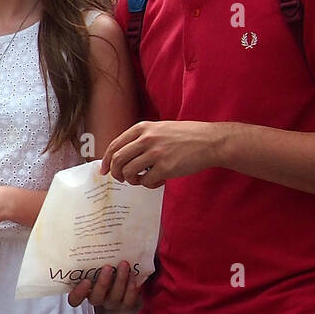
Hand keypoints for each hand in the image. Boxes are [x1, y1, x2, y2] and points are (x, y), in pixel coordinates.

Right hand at [67, 261, 142, 310]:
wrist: (123, 276)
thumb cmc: (104, 265)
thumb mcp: (95, 262)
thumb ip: (90, 257)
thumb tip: (90, 236)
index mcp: (85, 290)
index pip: (74, 299)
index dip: (78, 293)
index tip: (86, 280)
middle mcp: (97, 298)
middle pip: (96, 298)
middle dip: (102, 283)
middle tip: (107, 267)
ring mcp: (111, 302)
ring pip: (114, 298)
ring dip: (120, 281)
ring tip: (124, 264)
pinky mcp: (125, 304)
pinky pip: (128, 300)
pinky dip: (131, 288)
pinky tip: (132, 275)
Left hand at [103, 119, 222, 186]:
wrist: (210, 141)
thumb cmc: (186, 136)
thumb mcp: (160, 129)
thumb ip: (141, 138)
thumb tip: (121, 157)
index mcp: (143, 128)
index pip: (115, 145)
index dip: (106, 160)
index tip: (104, 171)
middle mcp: (146, 139)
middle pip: (118, 161)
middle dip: (116, 173)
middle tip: (121, 179)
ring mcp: (155, 153)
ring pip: (129, 173)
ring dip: (133, 180)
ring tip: (143, 179)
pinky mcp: (165, 168)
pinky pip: (146, 181)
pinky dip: (149, 184)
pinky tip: (158, 181)